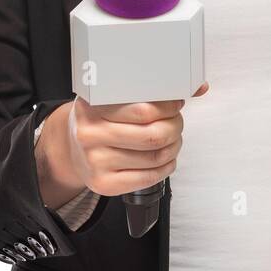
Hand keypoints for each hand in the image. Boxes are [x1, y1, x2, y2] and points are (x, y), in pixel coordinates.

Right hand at [36, 83, 209, 204]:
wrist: (71, 147)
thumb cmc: (100, 118)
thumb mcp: (114, 97)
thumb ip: (151, 91)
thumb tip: (199, 87)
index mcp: (94, 106)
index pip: (145, 109)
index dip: (169, 106)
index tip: (177, 103)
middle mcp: (91, 134)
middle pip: (154, 135)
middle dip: (175, 127)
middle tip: (176, 122)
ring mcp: (95, 161)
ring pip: (155, 157)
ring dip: (173, 148)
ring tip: (172, 140)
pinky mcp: (102, 183)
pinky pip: (148, 178)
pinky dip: (166, 168)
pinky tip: (166, 159)